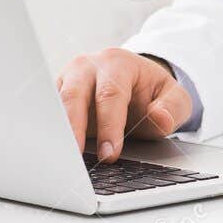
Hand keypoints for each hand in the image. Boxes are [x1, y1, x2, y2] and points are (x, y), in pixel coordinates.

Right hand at [56, 48, 192, 162]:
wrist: (135, 83)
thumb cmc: (152, 93)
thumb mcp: (175, 99)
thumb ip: (172, 109)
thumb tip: (160, 118)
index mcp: (118, 63)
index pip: (110, 94)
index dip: (110, 126)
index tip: (110, 154)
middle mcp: (88, 67)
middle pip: (74, 95)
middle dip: (75, 128)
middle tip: (76, 158)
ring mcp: (68, 79)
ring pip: (55, 103)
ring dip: (56, 131)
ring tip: (59, 159)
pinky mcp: (56, 94)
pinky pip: (48, 113)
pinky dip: (49, 132)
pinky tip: (51, 152)